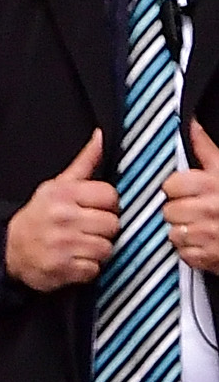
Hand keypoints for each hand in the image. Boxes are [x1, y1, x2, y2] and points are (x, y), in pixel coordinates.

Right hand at [6, 128, 119, 289]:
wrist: (8, 251)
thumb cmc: (38, 216)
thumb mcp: (56, 186)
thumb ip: (84, 163)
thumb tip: (100, 136)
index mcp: (65, 194)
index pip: (110, 197)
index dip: (108, 206)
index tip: (96, 210)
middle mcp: (63, 218)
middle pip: (112, 225)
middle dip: (104, 230)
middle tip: (88, 231)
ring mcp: (62, 245)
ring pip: (105, 248)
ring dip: (97, 250)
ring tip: (82, 246)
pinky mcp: (61, 269)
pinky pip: (93, 270)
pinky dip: (87, 269)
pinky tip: (74, 261)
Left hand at [164, 120, 218, 272]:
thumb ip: (206, 148)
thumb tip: (191, 124)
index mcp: (213, 183)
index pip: (171, 185)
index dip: (177, 187)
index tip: (187, 189)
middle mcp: (207, 209)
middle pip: (168, 210)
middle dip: (179, 209)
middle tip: (196, 208)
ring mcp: (205, 235)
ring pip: (172, 233)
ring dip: (184, 230)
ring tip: (202, 224)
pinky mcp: (206, 257)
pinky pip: (182, 253)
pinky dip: (191, 249)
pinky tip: (206, 240)